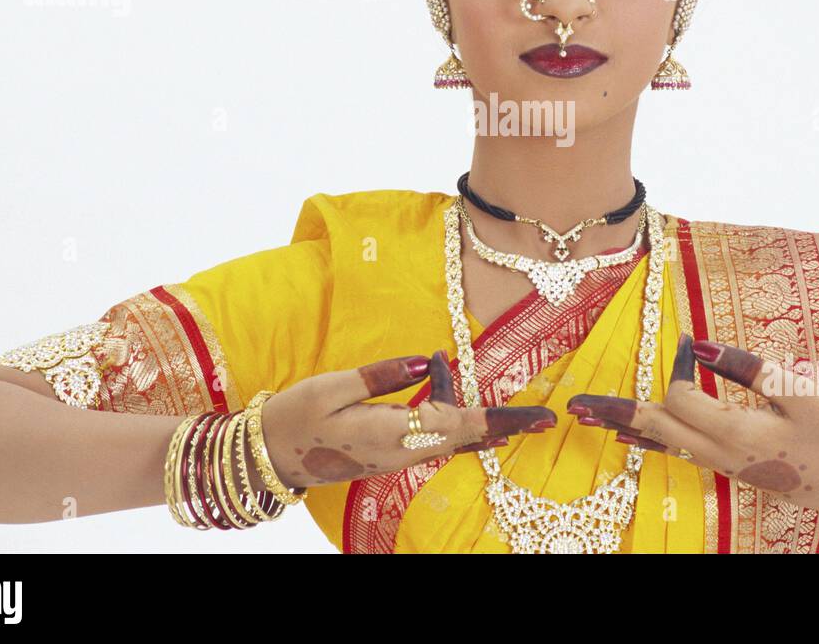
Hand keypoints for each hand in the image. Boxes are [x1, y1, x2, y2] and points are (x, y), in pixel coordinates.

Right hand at [260, 350, 556, 487]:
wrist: (272, 455)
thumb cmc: (298, 417)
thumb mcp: (334, 387)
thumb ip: (381, 376)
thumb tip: (426, 362)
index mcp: (394, 434)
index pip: (461, 425)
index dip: (501, 419)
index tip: (536, 419)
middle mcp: (404, 450)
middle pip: (467, 435)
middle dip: (506, 425)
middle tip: (547, 419)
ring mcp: (398, 455)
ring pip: (452, 435)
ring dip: (481, 417)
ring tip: (514, 410)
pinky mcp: (391, 451)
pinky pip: (433, 434)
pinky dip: (451, 414)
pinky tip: (452, 389)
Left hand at [565, 335, 818, 517]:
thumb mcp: (797, 392)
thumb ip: (747, 368)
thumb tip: (698, 344)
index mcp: (736, 433)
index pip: (681, 400)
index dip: (678, 370)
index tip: (685, 346)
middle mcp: (719, 454)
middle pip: (655, 429)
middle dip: (616, 412)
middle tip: (574, 405)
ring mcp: (721, 465)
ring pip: (662, 443)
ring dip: (624, 427)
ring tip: (589, 416)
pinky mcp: (727, 467)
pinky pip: (678, 451)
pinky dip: (649, 441)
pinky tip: (628, 440)